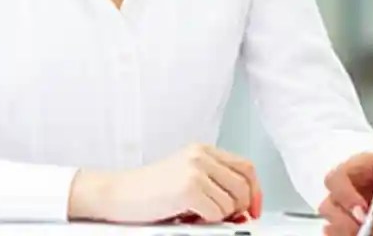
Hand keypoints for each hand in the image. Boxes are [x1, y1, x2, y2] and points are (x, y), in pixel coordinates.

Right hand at [68, 143, 262, 223]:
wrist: (116, 194)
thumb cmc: (148, 190)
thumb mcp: (186, 177)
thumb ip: (215, 184)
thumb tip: (244, 207)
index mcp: (203, 150)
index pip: (246, 167)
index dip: (255, 190)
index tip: (254, 208)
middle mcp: (201, 155)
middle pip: (244, 185)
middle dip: (240, 208)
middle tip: (224, 218)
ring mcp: (195, 170)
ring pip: (232, 202)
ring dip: (219, 217)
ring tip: (196, 216)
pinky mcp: (188, 188)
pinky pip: (216, 213)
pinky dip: (206, 222)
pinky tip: (188, 218)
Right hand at [319, 153, 372, 235]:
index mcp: (368, 169)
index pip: (340, 176)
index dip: (345, 193)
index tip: (363, 210)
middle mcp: (358, 190)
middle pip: (330, 202)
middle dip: (343, 218)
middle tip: (365, 228)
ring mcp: (359, 212)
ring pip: (333, 223)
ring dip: (346, 231)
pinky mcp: (364, 230)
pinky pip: (345, 235)